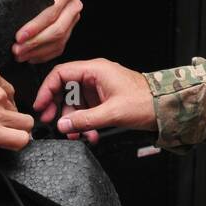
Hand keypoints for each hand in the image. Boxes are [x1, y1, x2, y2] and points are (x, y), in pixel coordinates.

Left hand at [0, 0, 81, 63]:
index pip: (53, 11)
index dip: (36, 27)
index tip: (19, 36)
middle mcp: (71, 4)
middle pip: (58, 30)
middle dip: (36, 43)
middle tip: (16, 49)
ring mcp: (71, 19)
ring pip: (59, 41)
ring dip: (38, 51)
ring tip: (19, 55)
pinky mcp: (67, 30)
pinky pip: (59, 48)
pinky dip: (44, 55)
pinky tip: (29, 57)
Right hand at [32, 58, 155, 143]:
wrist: (165, 108)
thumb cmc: (145, 102)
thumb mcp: (112, 113)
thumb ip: (85, 120)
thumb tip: (63, 124)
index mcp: (96, 70)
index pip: (61, 73)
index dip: (47, 90)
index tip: (41, 106)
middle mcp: (96, 76)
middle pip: (65, 89)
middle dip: (58, 108)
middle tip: (52, 122)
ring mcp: (100, 88)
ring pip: (76, 102)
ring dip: (74, 120)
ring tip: (76, 135)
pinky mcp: (104, 99)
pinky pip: (87, 109)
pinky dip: (85, 122)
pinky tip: (89, 134)